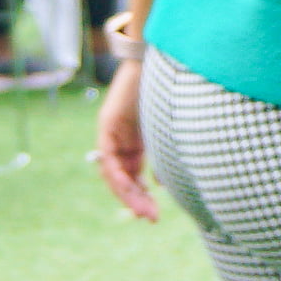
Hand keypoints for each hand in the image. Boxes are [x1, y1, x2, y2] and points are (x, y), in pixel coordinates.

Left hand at [91, 70, 158, 222]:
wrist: (161, 61)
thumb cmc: (171, 92)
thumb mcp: (166, 132)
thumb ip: (163, 155)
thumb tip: (160, 183)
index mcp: (134, 141)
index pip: (131, 176)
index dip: (140, 196)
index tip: (152, 214)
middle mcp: (119, 139)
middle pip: (121, 178)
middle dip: (135, 200)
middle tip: (151, 218)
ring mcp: (111, 132)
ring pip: (113, 172)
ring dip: (128, 193)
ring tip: (144, 211)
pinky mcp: (108, 124)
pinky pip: (109, 157)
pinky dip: (119, 175)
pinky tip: (132, 187)